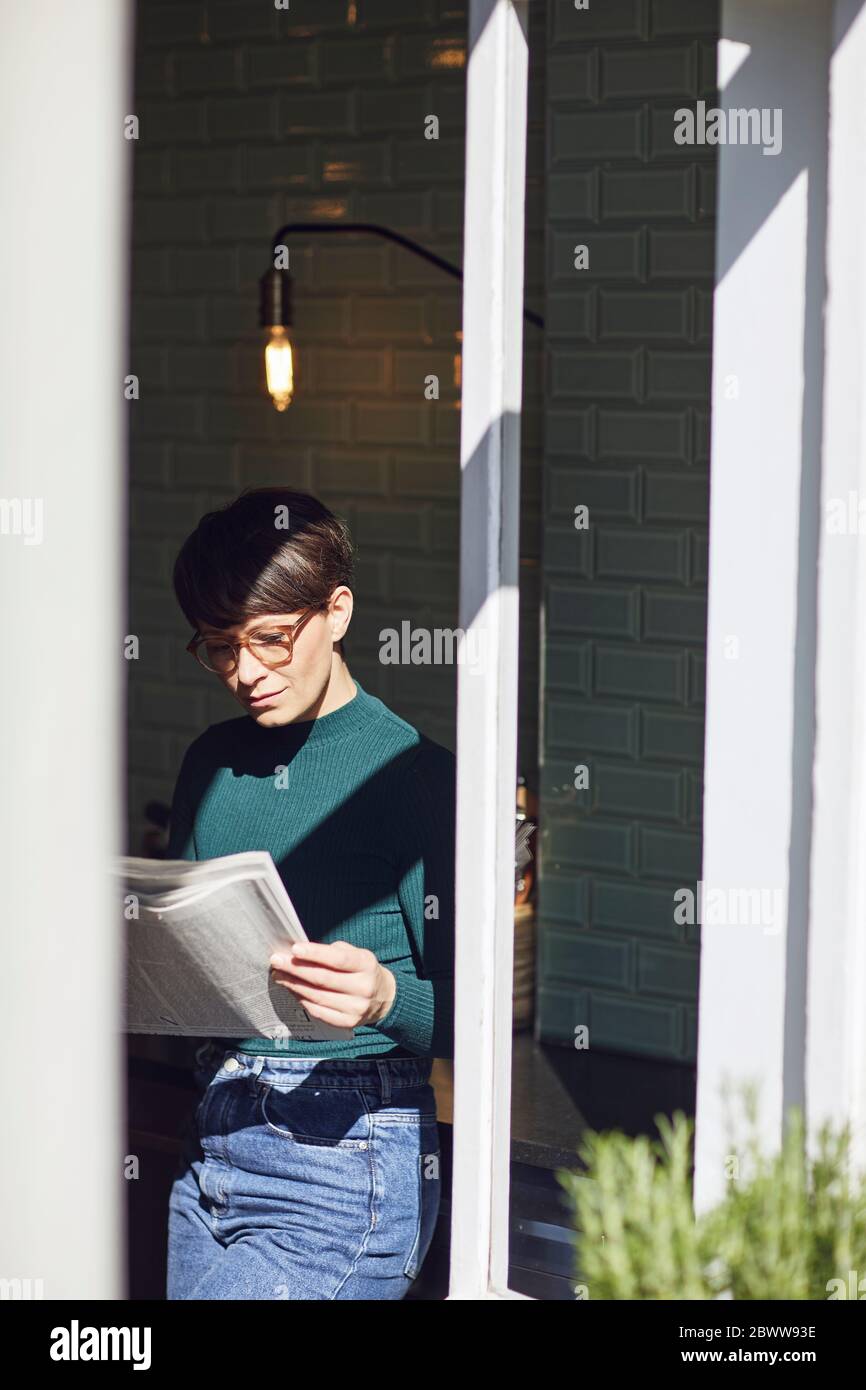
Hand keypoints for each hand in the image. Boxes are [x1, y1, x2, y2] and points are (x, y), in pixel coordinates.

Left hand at [269, 940, 396, 1029]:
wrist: (383, 997)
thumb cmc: (361, 970)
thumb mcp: (355, 954)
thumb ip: (331, 952)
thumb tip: (299, 952)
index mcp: (366, 965)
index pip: (338, 959)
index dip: (315, 953)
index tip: (294, 949)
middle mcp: (363, 987)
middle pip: (323, 979)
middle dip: (295, 969)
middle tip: (276, 961)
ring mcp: (356, 1008)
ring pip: (317, 996)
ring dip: (294, 984)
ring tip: (279, 975)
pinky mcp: (347, 1023)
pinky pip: (318, 1011)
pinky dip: (302, 999)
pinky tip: (293, 990)